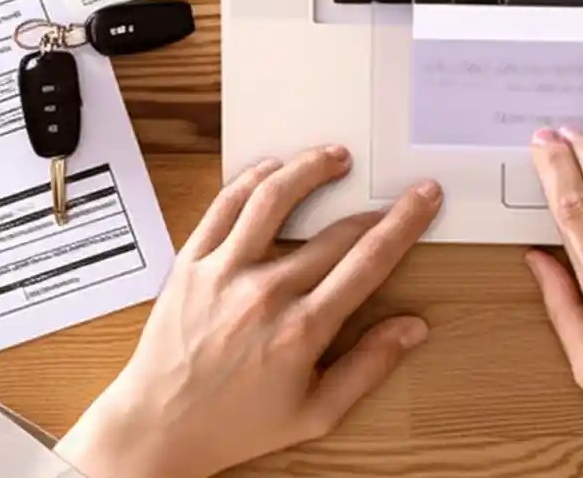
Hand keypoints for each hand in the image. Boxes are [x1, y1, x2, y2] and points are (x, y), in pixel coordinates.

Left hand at [55, 145, 442, 477]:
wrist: (160, 425)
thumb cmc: (237, 424)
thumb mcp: (315, 413)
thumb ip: (368, 367)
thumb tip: (412, 328)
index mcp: (302, 330)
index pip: (368, 261)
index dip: (403, 223)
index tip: (423, 198)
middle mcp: (265, 294)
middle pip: (334, 232)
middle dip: (374, 207)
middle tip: (394, 191)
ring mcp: (224, 272)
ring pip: (274, 199)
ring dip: (310, 169)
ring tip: (334, 156)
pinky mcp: (191, 262)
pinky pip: (224, 207)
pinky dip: (252, 179)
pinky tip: (272, 168)